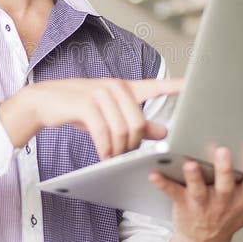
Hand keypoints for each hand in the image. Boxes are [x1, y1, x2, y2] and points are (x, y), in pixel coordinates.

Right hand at [0, 76, 183, 159]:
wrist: (45, 100)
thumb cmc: (81, 109)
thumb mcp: (111, 115)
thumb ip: (138, 122)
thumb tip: (165, 131)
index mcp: (127, 88)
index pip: (158, 86)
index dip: (178, 87)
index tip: (197, 85)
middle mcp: (116, 87)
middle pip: (139, 123)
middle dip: (132, 145)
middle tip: (121, 154)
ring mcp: (101, 93)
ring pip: (123, 130)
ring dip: (117, 150)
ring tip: (110, 156)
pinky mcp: (86, 103)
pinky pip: (104, 133)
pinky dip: (105, 149)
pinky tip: (102, 155)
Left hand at [149, 140, 242, 241]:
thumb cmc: (229, 221)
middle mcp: (224, 202)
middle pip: (226, 186)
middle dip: (224, 170)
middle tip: (222, 151)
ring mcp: (203, 204)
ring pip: (199, 190)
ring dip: (193, 177)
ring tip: (189, 163)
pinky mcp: (183, 204)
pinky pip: (172, 192)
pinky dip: (162, 183)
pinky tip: (154, 172)